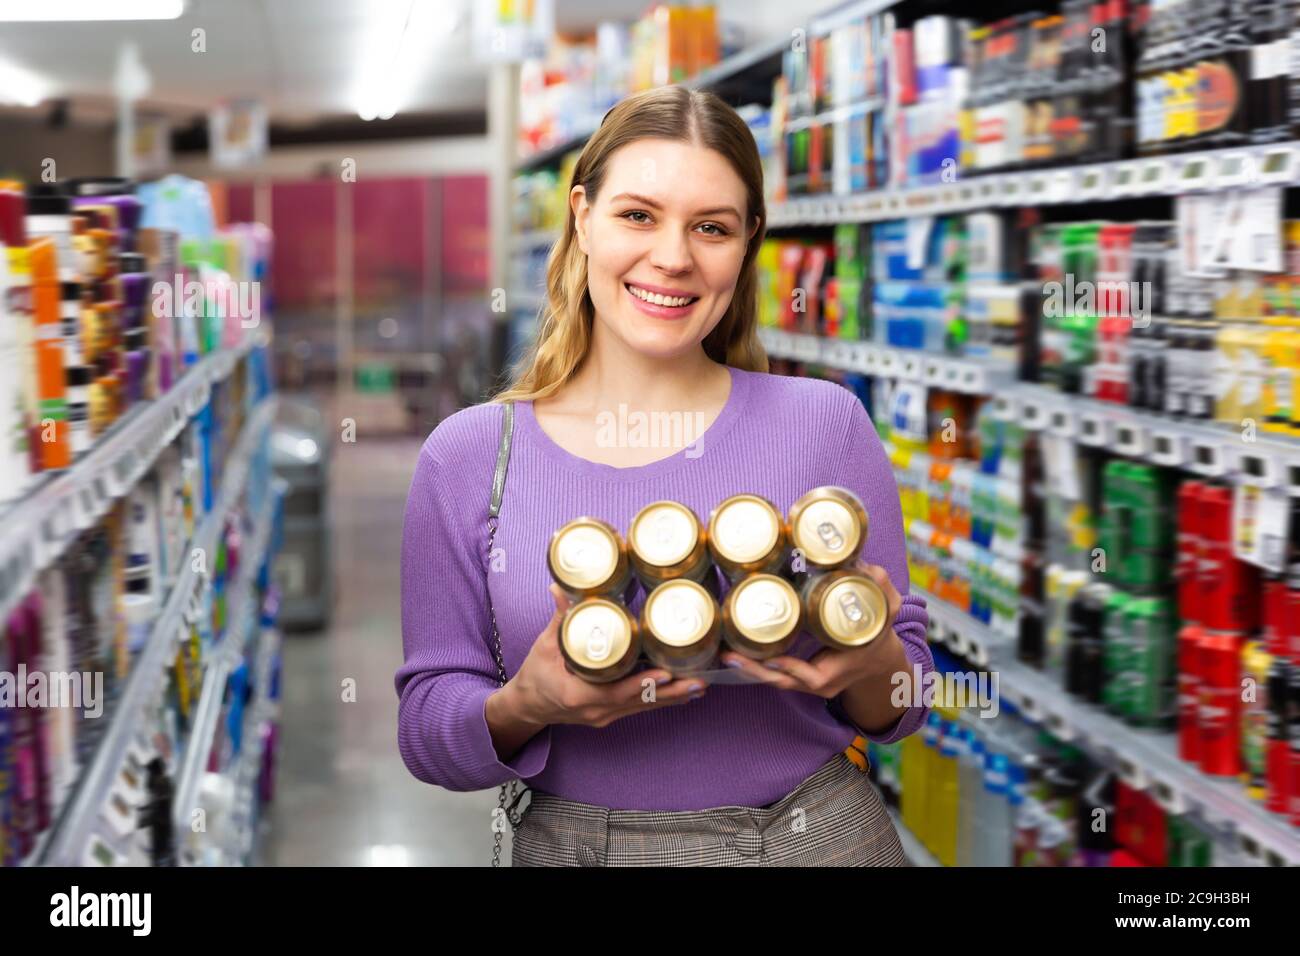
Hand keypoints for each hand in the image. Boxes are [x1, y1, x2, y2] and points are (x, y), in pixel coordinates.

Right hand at [503, 583, 706, 728]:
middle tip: (700, 679)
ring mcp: (605, 716)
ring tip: (701, 684)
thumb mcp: (544, 646)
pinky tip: (684, 692)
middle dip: (671, 691)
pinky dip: (662, 699)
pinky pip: (640, 707)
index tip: (665, 673)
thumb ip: (559, 619)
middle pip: (639, 701)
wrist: (527, 706)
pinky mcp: (611, 715)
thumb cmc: (535, 677)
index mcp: (577, 695)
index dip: (641, 683)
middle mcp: (596, 710)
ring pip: (645, 707)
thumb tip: (561, 589)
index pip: (615, 691)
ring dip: (673, 696)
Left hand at [718, 560, 903, 698]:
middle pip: (783, 682)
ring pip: (775, 681)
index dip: (790, 668)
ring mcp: (810, 683)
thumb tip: (867, 568)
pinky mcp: (800, 676)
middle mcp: (822, 683)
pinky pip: (775, 675)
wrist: (881, 658)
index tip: (770, 657)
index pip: (812, 676)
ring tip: (726, 654)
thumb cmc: (879, 632)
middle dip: (755, 671)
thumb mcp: (888, 609)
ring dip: (750, 670)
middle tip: (731, 655)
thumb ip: (881, 588)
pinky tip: (737, 653)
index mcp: (841, 669)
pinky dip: (756, 667)